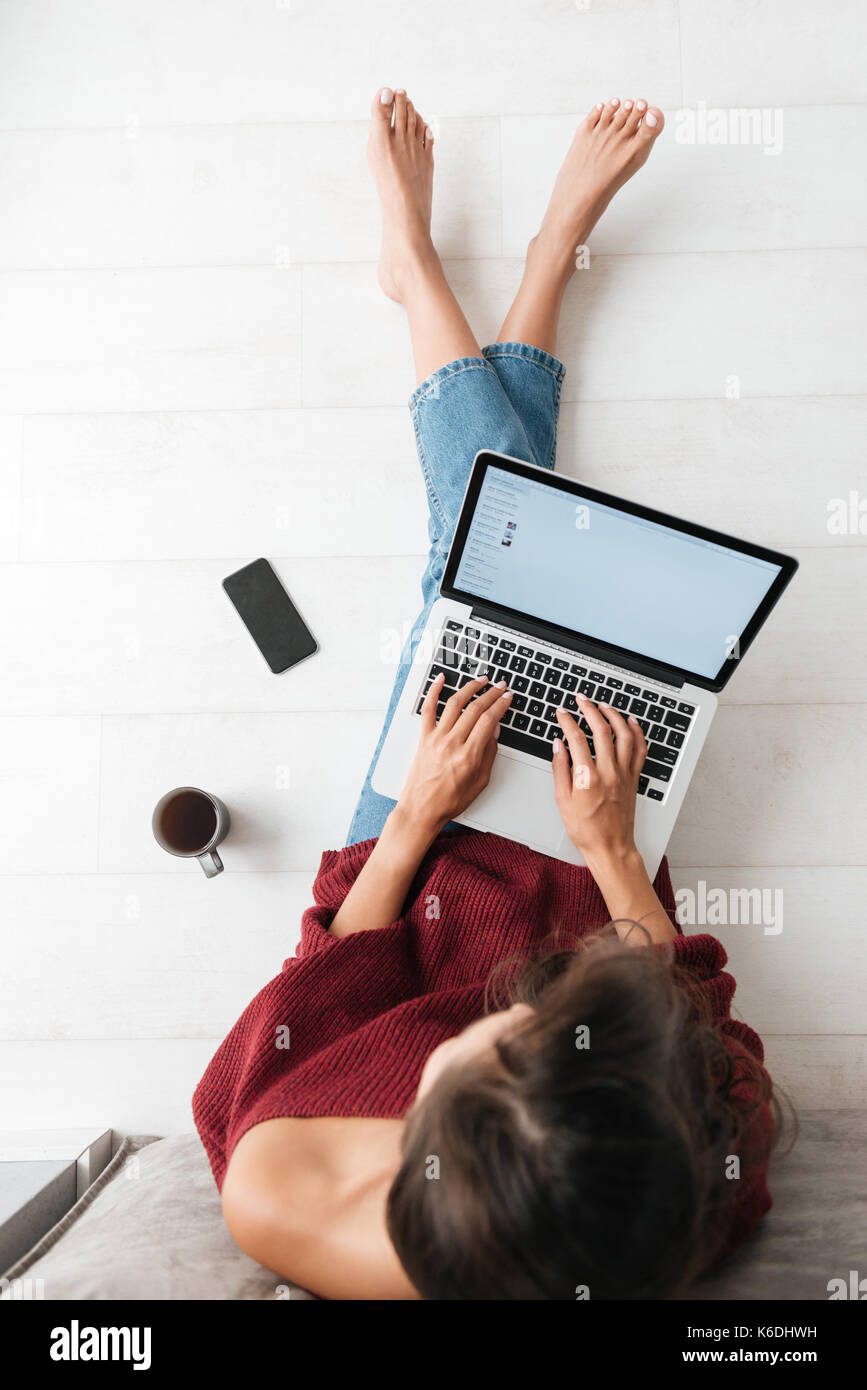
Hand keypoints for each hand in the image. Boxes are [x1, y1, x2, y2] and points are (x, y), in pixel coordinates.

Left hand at [397, 674, 512, 834]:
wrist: (421, 809)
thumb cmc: (450, 801)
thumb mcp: (480, 782)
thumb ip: (489, 754)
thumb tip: (494, 731)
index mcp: (469, 755)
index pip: (488, 720)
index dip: (500, 705)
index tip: (507, 698)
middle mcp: (452, 743)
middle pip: (475, 709)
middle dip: (491, 694)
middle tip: (500, 687)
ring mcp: (436, 738)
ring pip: (454, 704)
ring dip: (469, 688)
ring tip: (480, 680)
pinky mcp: (424, 738)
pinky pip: (428, 709)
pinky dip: (433, 691)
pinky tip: (441, 679)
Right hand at [551, 695, 646, 865]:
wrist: (610, 847)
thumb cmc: (586, 830)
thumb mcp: (562, 801)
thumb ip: (560, 770)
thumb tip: (558, 746)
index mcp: (587, 778)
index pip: (576, 738)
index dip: (567, 721)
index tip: (562, 713)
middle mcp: (609, 772)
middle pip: (601, 730)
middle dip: (590, 709)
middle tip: (581, 700)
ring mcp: (624, 774)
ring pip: (624, 734)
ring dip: (614, 715)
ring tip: (604, 706)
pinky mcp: (634, 778)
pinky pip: (639, 749)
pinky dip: (637, 732)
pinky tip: (630, 722)